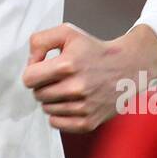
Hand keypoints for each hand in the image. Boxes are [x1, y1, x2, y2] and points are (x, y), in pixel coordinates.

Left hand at [21, 22, 156, 132]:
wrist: (127, 67)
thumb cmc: (94, 50)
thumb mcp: (67, 33)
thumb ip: (40, 41)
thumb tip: (30, 62)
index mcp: (67, 65)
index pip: (29, 78)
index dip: (33, 72)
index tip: (43, 69)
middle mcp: (75, 88)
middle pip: (37, 95)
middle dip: (43, 85)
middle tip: (58, 78)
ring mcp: (83, 107)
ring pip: (46, 109)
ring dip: (52, 100)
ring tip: (67, 88)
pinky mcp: (88, 122)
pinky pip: (56, 124)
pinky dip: (58, 115)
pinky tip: (70, 102)